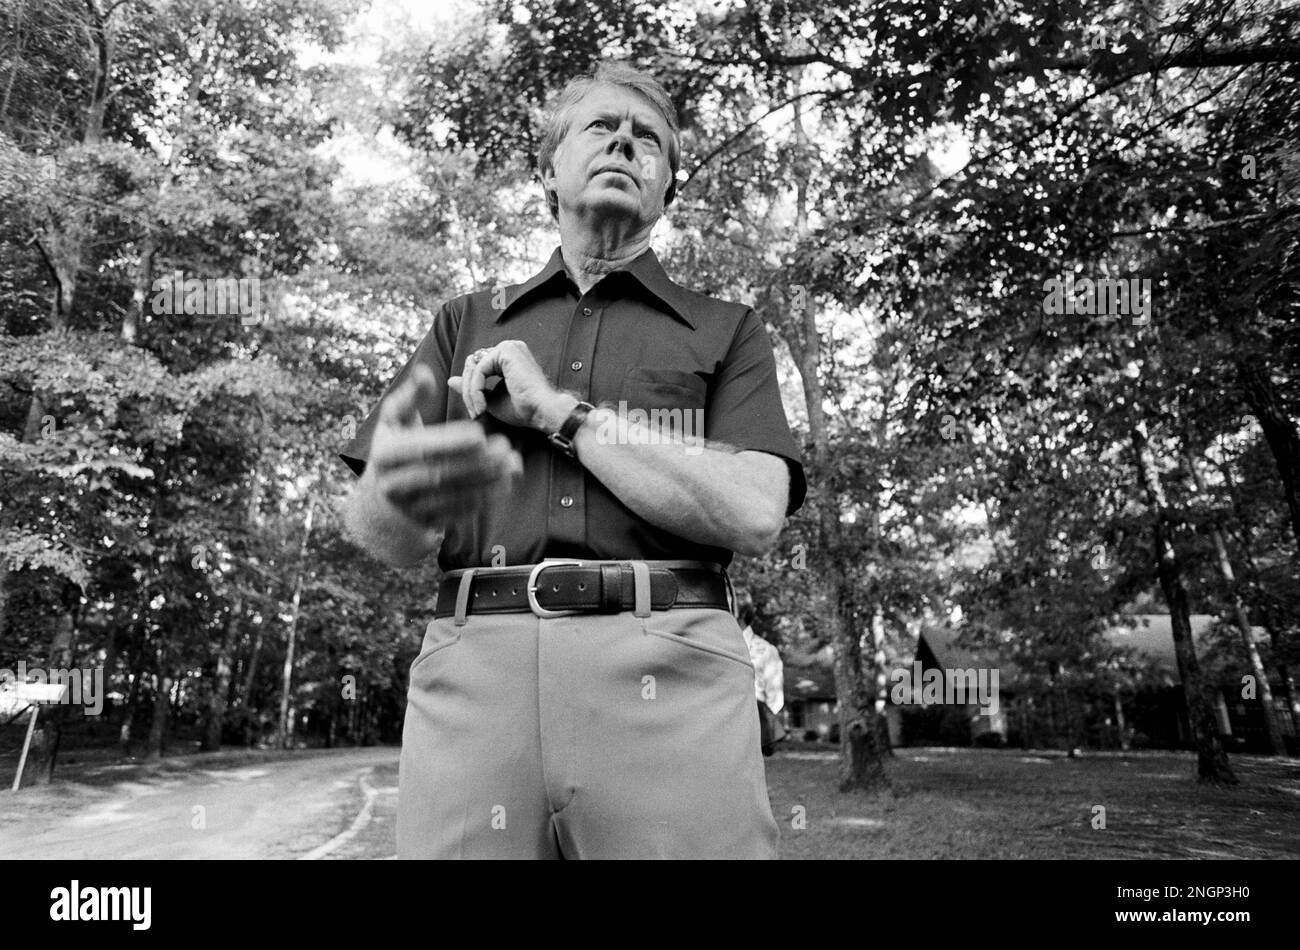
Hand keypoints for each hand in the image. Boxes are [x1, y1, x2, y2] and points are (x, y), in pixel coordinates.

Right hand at [363, 364, 522, 531]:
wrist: (378, 501)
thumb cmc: (394, 448)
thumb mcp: (393, 421)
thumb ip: (411, 396)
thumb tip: (425, 372)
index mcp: (383, 455)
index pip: (419, 449)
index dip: (450, 442)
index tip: (479, 434)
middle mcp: (393, 486)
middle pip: (440, 474)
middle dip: (476, 462)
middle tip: (505, 446)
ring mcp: (410, 508)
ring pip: (453, 495)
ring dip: (487, 480)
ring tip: (513, 463)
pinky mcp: (428, 523)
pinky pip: (459, 512)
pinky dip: (485, 498)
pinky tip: (506, 482)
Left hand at [448, 340, 571, 430]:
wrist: (543, 411)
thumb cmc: (525, 409)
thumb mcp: (491, 399)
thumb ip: (472, 388)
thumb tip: (451, 380)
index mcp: (507, 358)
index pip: (476, 366)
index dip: (472, 389)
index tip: (476, 411)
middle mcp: (508, 348)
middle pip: (472, 364)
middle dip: (469, 390)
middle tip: (475, 412)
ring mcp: (507, 347)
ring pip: (472, 367)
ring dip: (471, 392)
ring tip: (479, 410)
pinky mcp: (505, 352)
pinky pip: (478, 369)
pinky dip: (476, 389)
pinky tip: (482, 405)